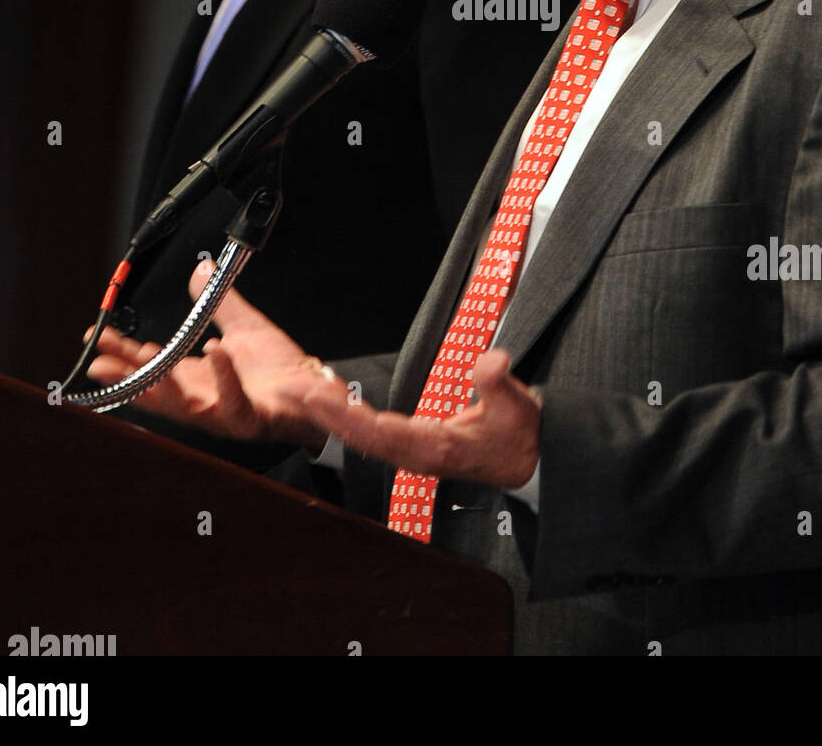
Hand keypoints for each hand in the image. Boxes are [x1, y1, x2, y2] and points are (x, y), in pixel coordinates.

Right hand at [86, 260, 330, 446]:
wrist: (313, 388)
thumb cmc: (278, 366)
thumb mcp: (241, 326)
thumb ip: (217, 301)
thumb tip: (200, 271)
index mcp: (197, 379)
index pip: (151, 369)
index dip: (123, 357)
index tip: (100, 340)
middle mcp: (204, 400)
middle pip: (156, 392)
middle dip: (126, 377)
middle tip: (101, 361)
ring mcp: (225, 412)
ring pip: (184, 406)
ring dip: (162, 383)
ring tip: (146, 356)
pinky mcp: (251, 418)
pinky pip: (234, 401)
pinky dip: (223, 377)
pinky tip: (215, 351)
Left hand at [275, 348, 541, 489]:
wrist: (528, 462)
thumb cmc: (521, 435)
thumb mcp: (518, 406)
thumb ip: (500, 383)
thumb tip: (490, 359)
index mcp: (436, 446)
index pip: (382, 432)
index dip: (347, 416)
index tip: (318, 397)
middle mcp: (418, 453)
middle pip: (362, 436)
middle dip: (326, 414)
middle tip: (293, 389)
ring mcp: (413, 452)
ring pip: (364, 436)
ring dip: (333, 416)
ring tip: (304, 391)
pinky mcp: (414, 446)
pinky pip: (373, 433)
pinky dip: (350, 418)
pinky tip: (334, 403)